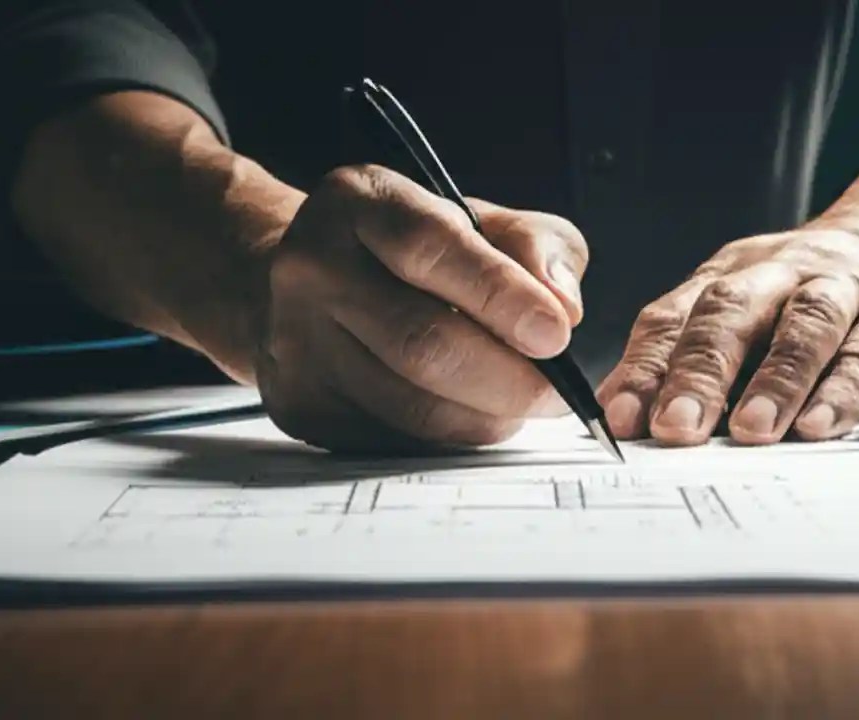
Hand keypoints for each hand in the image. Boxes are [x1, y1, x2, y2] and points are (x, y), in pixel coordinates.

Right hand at [254, 165, 585, 452]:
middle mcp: (313, 266)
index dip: (500, 295)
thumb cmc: (408, 252)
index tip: (555, 334)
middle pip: (422, 342)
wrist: (304, 281)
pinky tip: (466, 414)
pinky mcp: (299, 403)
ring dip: (485, 416)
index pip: (430, 247)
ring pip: (412, 406)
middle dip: (508, 378)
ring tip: (515, 403)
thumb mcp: (478, 219)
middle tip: (553, 393)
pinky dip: (449, 438)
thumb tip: (562, 309)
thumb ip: (537, 246)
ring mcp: (296, 341)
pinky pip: (395, 440)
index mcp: (359, 202)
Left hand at [598, 216, 858, 445]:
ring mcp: (842, 288)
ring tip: (751, 431)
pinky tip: (820, 424)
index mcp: (727, 276)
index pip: (673, 318)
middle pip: (730, 314)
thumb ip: (685, 355)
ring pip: (804, 326)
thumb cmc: (802, 289)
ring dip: (775, 381)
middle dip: (699, 373)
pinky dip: (843, 390)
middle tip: (676, 427)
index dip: (644, 367)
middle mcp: (778, 275)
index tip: (621, 418)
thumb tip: (623, 414)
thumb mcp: (741, 308)